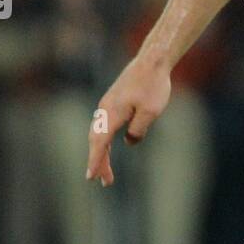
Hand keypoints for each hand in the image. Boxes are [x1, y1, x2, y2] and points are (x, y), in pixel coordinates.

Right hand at [86, 55, 172, 185]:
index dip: (95, 161)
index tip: (90, 177)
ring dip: (101, 154)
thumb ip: (138, 130)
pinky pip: (104, 127)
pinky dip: (104, 142)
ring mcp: (107, 106)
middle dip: (99, 162)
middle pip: (97, 141)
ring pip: (99, 135)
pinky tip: (109, 149)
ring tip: (107, 173)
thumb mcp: (150, 112)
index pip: (100, 143)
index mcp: (112, 113)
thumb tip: (129, 142)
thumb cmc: (153, 85)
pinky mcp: (113, 103)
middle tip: (105, 182)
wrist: (152, 61)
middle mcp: (105, 110)